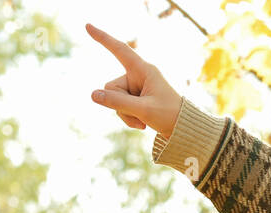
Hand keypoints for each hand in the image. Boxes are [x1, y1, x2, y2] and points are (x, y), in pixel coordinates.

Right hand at [86, 23, 182, 137]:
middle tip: (141, 114)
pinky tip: (143, 124)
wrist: (183, 129)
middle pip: (111, 87)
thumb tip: (94, 95)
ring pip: (113, 99)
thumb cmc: (169, 116)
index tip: (88, 26)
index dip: (103, 38)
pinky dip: (128, 118)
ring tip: (143, 121)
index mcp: (144, 70)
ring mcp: (135, 88)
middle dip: (120, 104)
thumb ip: (118, 102)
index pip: (120, 50)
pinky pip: (119, 107)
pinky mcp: (135, 99)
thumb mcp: (143, 110)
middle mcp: (138, 76)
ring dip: (125, 114)